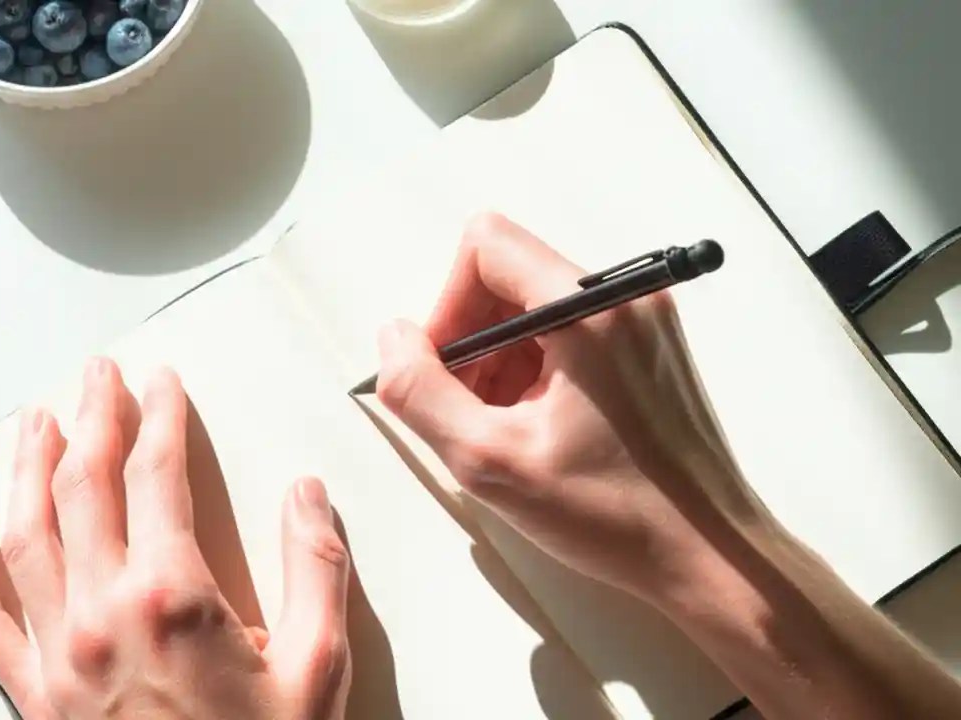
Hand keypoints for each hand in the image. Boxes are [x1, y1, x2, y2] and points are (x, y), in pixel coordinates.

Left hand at [0, 361, 350, 718]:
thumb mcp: (319, 672)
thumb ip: (317, 571)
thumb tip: (306, 496)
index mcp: (172, 600)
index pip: (156, 476)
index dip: (158, 419)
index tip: (160, 384)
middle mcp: (100, 616)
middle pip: (83, 487)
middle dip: (92, 418)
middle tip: (98, 376)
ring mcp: (56, 656)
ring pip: (26, 534)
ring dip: (29, 467)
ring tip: (36, 421)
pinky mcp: (33, 696)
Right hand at [375, 213, 773, 605]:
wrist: (711, 556)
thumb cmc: (615, 513)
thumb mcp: (491, 462)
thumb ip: (422, 393)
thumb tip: (393, 339)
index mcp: (590, 309)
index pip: (487, 246)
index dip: (445, 305)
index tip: (443, 372)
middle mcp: (624, 296)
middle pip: (509, 275)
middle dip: (469, 340)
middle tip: (466, 413)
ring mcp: (643, 321)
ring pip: (535, 308)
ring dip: (499, 362)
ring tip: (504, 432)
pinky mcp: (649, 349)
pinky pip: (569, 334)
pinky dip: (534, 372)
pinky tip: (536, 431)